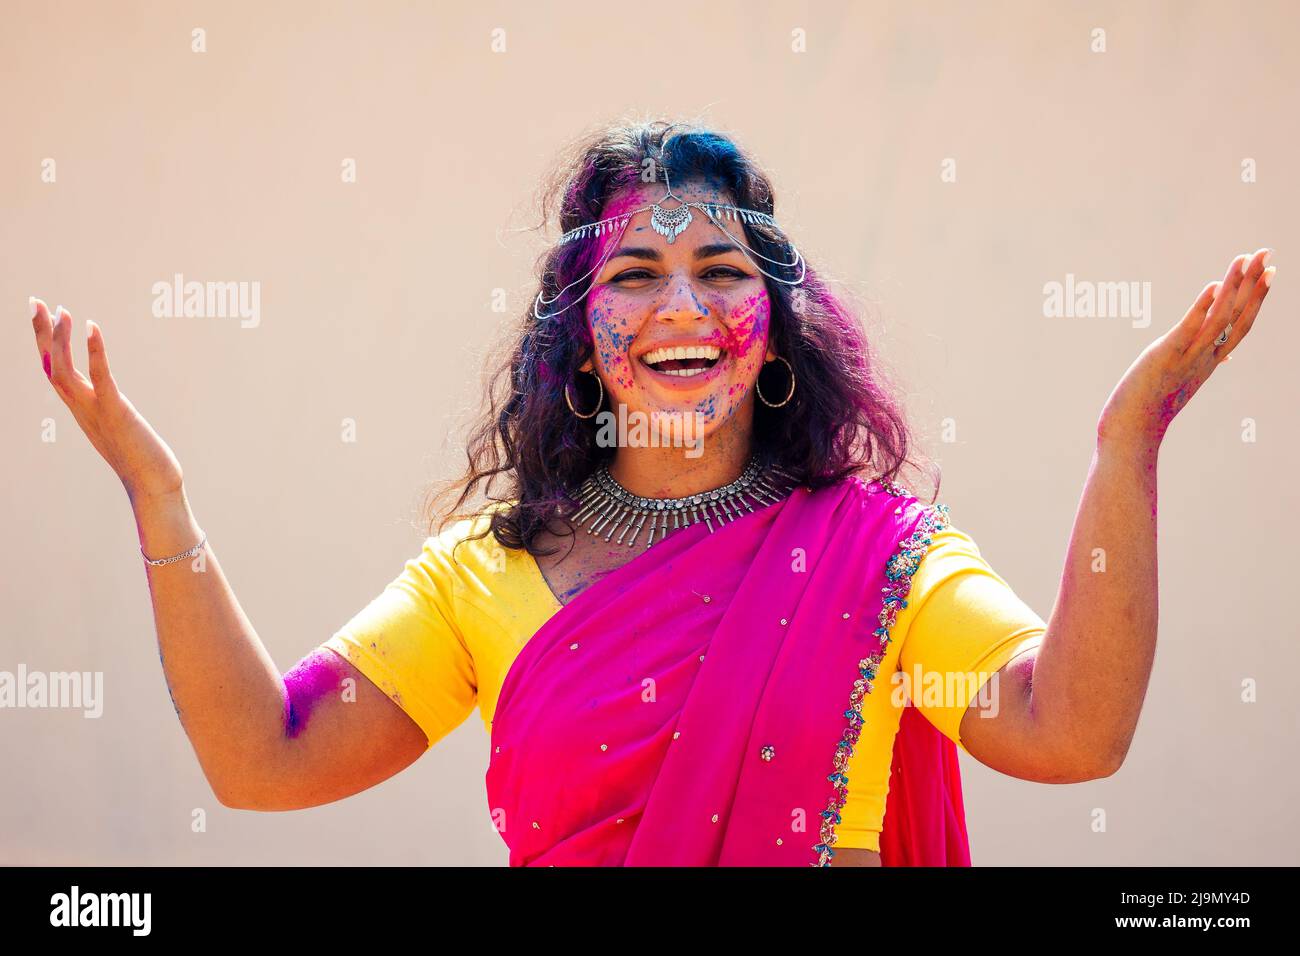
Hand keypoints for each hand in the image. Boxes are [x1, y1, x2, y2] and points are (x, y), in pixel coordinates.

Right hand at [31, 297, 185, 502]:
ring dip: (62, 339)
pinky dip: (95, 352)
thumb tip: (115, 408)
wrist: (154, 487)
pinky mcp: (116, 413)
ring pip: (65, 371)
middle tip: (36, 301)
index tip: (43, 315)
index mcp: (82, 410)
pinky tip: (92, 328)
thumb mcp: (120, 430)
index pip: (54, 371)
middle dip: (43, 334)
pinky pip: (101, 378)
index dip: (46, 344)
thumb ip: (112, 415)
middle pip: (51, 366)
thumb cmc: (144, 461)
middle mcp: (82, 409)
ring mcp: (96, 411)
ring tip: (61, 310)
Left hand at [1096, 249, 1274, 450]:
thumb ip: (1201, 365)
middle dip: (1253, 283)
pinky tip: (1212, 287)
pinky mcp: (1165, 357)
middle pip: (1236, 316)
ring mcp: (1186, 357)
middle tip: (1267, 252)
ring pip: (1218, 319)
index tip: (1269, 273)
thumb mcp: (1181, 383)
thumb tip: (1227, 357)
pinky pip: (1188, 330)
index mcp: (1208, 361)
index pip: (1240, 325)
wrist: (1130, 434)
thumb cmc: (1150, 410)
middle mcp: (1204, 358)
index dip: (1256, 299)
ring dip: (1233, 287)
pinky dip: (1201, 309)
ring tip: (1246, 259)